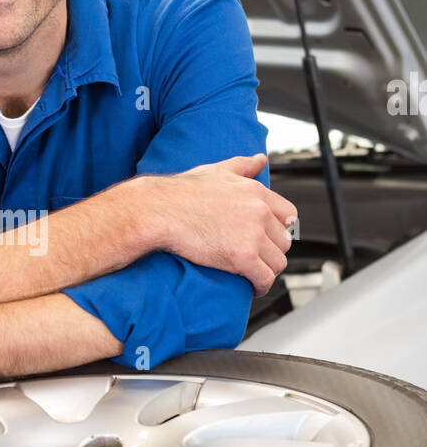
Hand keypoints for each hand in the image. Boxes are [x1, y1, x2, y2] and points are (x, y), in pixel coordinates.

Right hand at [144, 154, 297, 295]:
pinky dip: (261, 286)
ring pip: (278, 262)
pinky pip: (265, 278)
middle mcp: (260, 211)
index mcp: (256, 192)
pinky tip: (253, 287)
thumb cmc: (180, 192)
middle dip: (272, 252)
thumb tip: (259, 159)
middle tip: (256, 258)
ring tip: (254, 274)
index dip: (279, 230)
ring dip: (267, 270)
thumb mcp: (216, 171)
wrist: (158, 210)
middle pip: (284, 241)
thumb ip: (242, 165)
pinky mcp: (242, 257)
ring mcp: (253, 235)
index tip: (269, 238)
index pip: (288, 215)